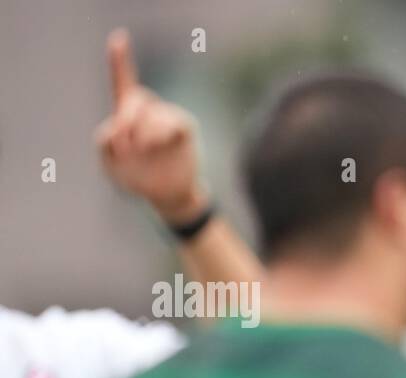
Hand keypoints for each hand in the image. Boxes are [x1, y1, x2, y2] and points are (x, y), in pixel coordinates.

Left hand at [94, 29, 207, 224]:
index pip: (123, 83)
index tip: (119, 38)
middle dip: (127, 117)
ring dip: (143, 133)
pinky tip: (160, 147)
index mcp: (127, 115)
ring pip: (153, 113)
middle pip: (136, 97)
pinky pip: (174, 124)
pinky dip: (162, 135)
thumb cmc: (137, 178)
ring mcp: (169, 119)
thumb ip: (105, 143)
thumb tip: (122, 132)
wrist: (167, 196)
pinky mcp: (185, 129)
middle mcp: (149, 112)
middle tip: (124, 140)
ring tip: (144, 153)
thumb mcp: (110, 164)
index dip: (120, 60)